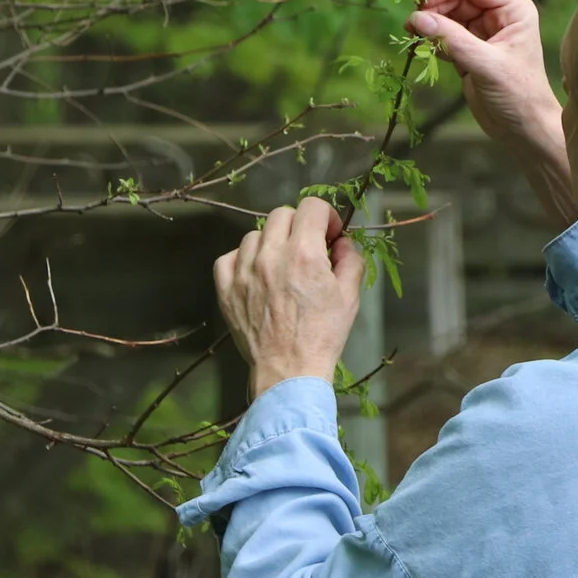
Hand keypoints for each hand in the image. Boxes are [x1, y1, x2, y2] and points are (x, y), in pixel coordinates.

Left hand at [215, 199, 365, 397]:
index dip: (325, 215)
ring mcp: (244, 272)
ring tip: (282, 264)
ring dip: (272, 242)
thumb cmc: (323, 334)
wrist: (289, 370)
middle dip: (300, 225)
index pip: (311, 207)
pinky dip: (243, 259)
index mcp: (304, 254)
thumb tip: (342, 244)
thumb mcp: (350, 296)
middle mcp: (270, 256)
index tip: (330, 234)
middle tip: (309, 247)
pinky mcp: (226, 290)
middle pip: (281, 215)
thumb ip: (350, 260)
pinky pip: (228, 257)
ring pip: (255, 235)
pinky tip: (256, 273)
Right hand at [409, 0, 566, 154]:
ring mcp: (483, 33)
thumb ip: (452, 40)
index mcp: (513, 9)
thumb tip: (417, 18)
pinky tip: (424, 49)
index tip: (424, 3)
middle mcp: (499, 16)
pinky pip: (444, 36)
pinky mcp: (469, 51)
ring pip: (449, 16)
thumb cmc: (518, 94)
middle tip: (412, 23)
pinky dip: (432, 40)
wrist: (524, 129)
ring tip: (413, 36)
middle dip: (435, 8)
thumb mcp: (486, 64)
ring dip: (430, 24)